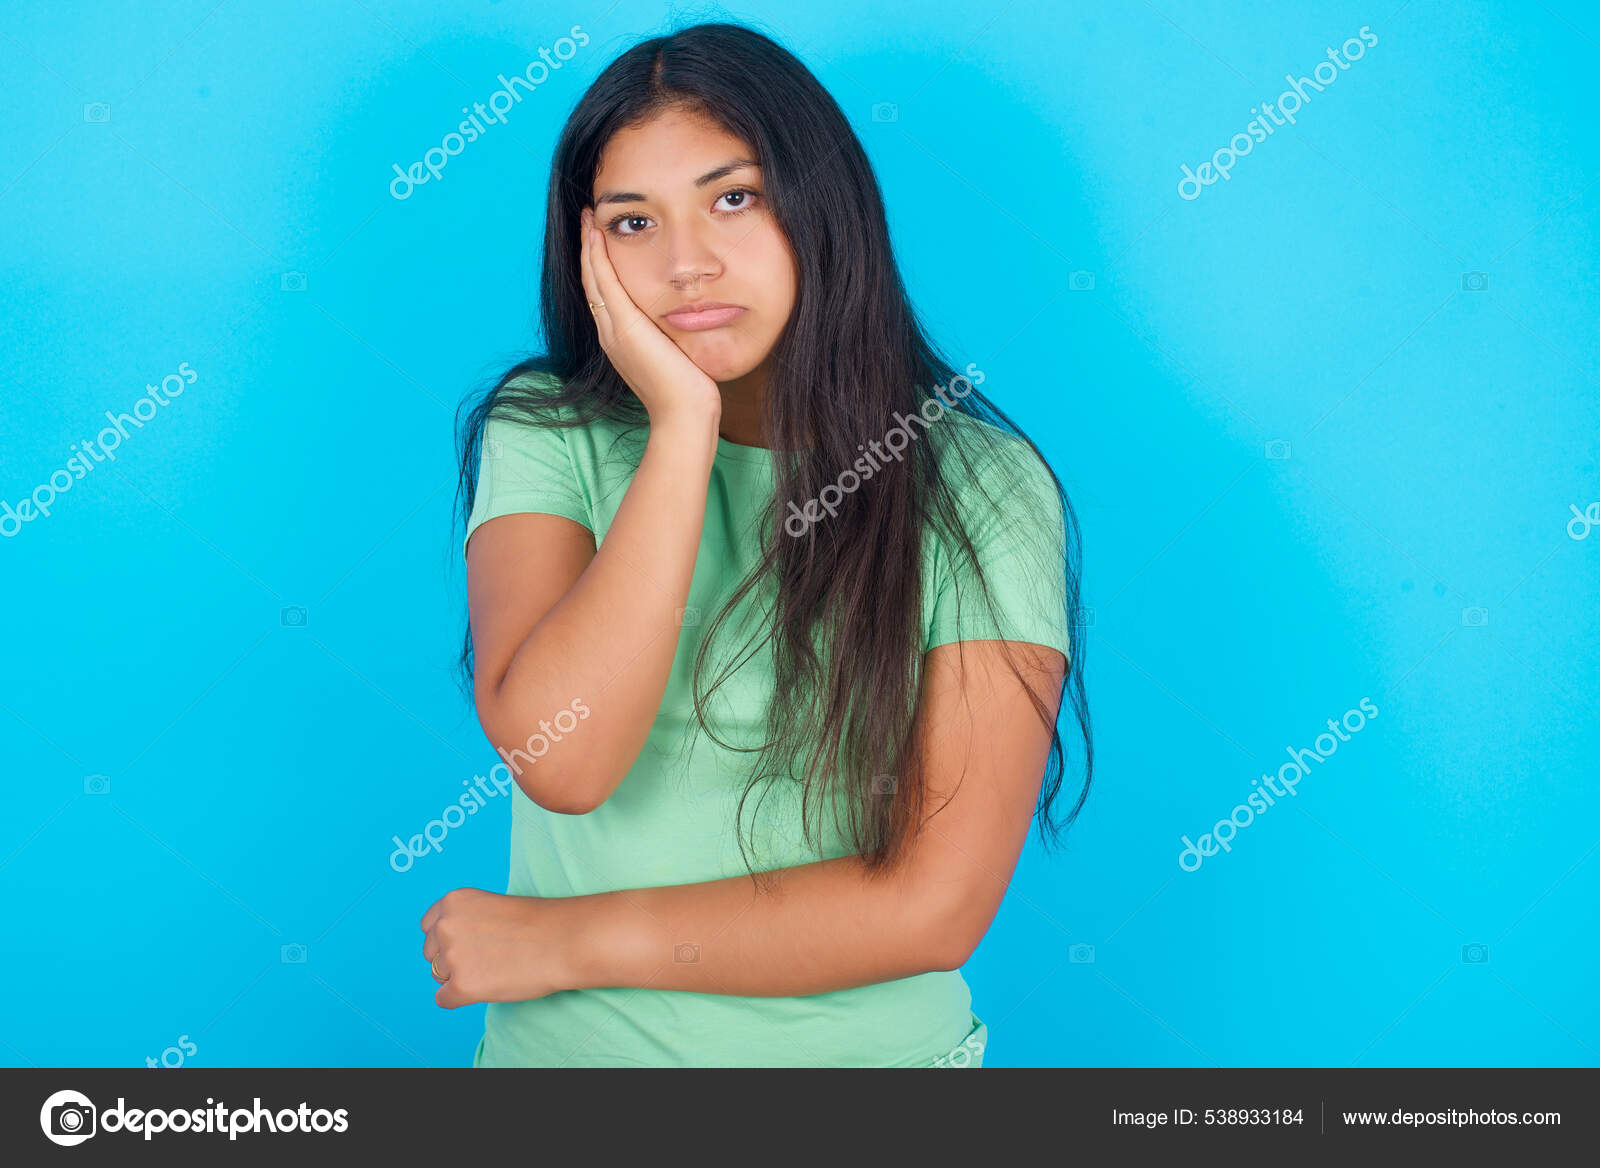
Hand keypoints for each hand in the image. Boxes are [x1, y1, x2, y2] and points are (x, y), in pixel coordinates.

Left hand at [420, 887, 574, 1008]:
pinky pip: (444, 999)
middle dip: (453, 960)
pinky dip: (461, 998)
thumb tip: (446, 949)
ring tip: (495, 969)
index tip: (472, 943)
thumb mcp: (491, 906)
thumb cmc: (537, 924)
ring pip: (439, 977)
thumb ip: (464, 920)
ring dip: (461, 977)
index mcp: (453, 901)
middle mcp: (446, 926)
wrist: (563, 941)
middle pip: (432, 954)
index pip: (429, 927)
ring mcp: (452, 956)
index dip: (449, 939)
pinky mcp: (462, 985)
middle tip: (489, 958)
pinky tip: (487, 987)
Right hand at [579, 207, 721, 423]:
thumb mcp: (675, 353)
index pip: (603, 294)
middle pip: (591, 282)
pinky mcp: (623, 327)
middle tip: (587, 220)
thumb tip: (684, 319)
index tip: (599, 239)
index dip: (598, 265)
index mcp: (620, 339)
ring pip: (592, 279)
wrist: (683, 414)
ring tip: (588, 219)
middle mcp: (609, 333)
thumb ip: (671, 335)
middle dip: (587, 250)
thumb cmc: (687, 390)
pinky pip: (603, 284)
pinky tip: (596, 235)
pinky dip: (596, 257)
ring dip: (587, 247)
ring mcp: (613, 330)